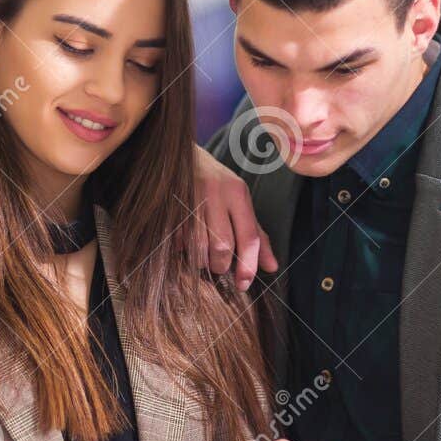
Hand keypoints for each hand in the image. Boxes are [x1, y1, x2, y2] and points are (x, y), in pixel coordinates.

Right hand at [191, 145, 277, 289]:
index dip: (248, 266)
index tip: (244, 284)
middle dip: (220, 266)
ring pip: (198, 248)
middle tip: (219, 266)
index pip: (249, 237)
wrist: (181, 157)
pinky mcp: (170, 205)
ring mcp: (190, 199)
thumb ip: (256, 234)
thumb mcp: (240, 203)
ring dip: (200, 261)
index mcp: (237, 193)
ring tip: (202, 256)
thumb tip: (271, 266)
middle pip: (222, 246)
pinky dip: (183, 250)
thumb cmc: (216, 185)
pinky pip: (178, 241)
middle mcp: (215, 194)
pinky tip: (186, 244)